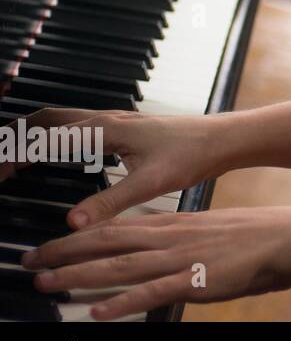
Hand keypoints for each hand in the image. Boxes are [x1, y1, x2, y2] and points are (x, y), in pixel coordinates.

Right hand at [0, 109, 231, 228]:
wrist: (220, 139)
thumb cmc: (191, 155)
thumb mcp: (150, 184)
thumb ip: (109, 202)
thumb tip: (71, 223)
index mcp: (103, 129)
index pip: (43, 138)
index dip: (13, 155)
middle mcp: (103, 118)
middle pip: (42, 120)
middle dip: (13, 138)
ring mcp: (111, 119)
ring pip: (57, 118)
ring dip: (29, 133)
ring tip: (10, 158)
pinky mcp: (120, 126)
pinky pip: (73, 124)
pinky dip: (49, 134)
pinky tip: (50, 151)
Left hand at [21, 206, 290, 319]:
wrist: (287, 236)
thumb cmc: (255, 237)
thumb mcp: (210, 230)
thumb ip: (180, 240)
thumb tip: (157, 248)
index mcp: (173, 225)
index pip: (115, 227)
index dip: (77, 236)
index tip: (48, 244)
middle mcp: (169, 239)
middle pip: (107, 243)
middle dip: (64, 253)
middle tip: (29, 262)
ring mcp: (180, 260)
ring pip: (120, 267)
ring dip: (79, 276)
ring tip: (46, 284)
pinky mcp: (195, 281)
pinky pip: (152, 294)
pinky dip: (122, 302)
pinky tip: (96, 311)